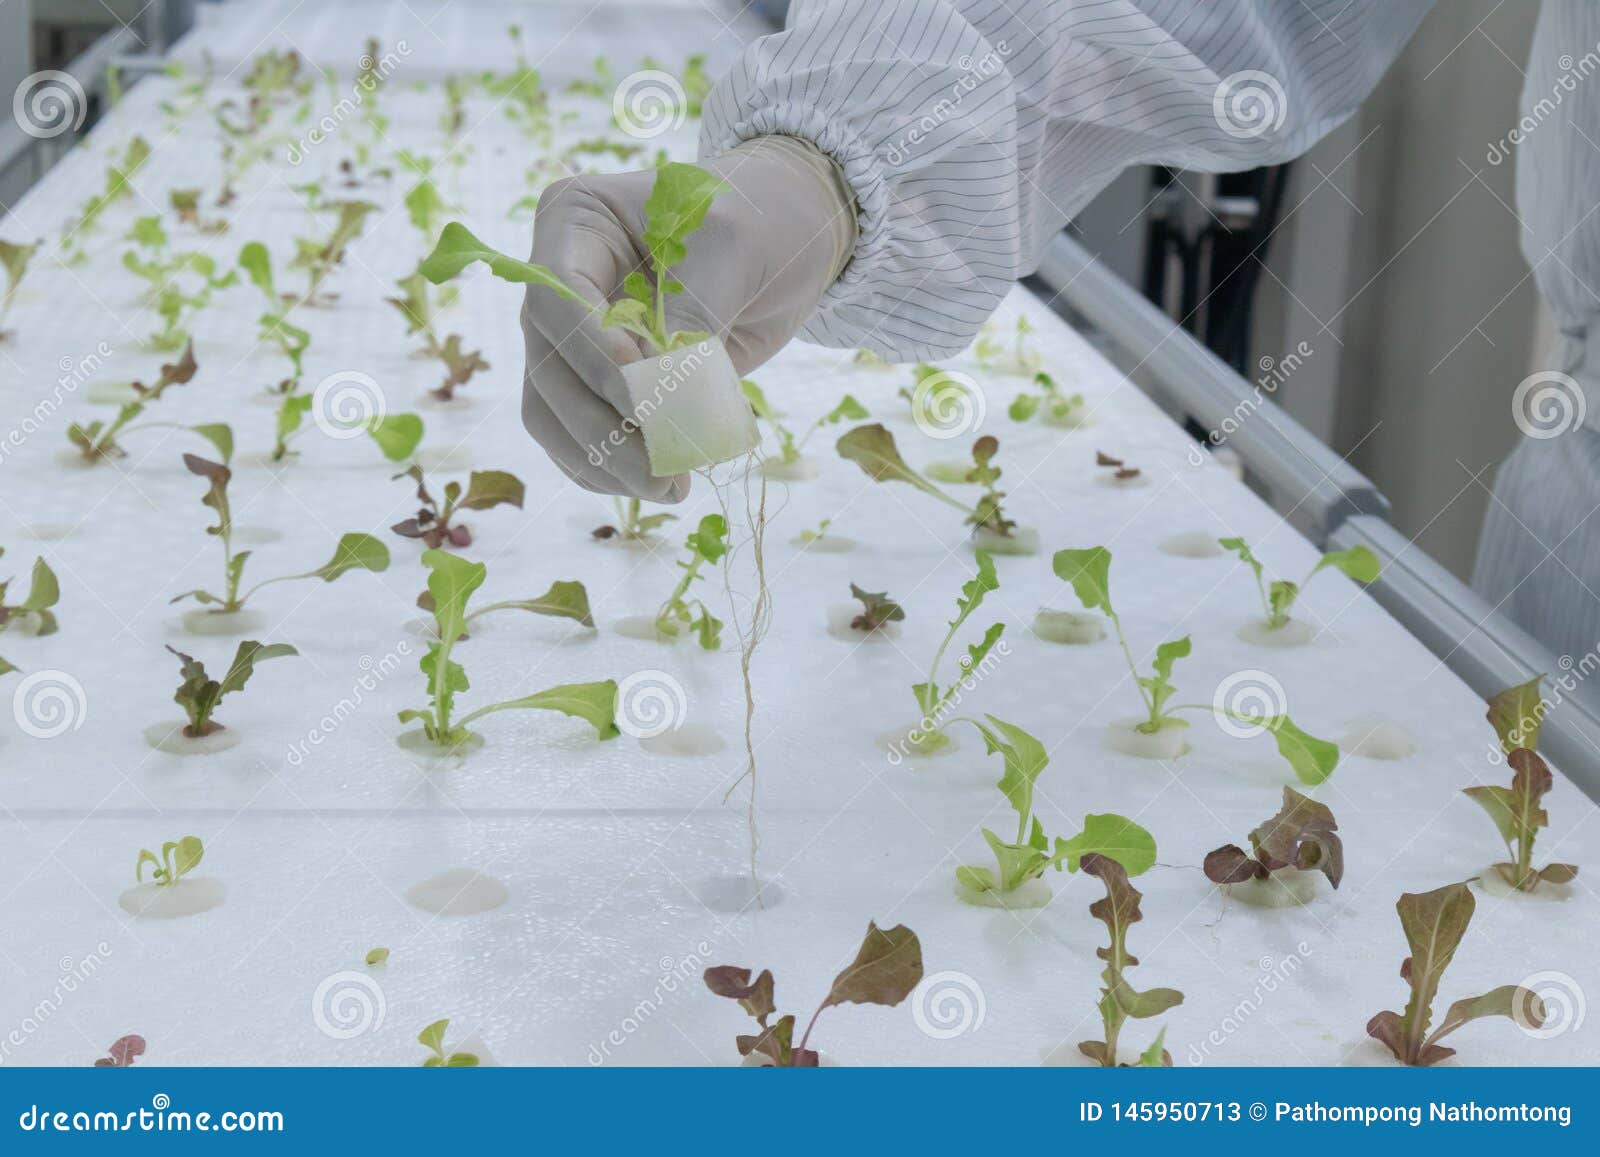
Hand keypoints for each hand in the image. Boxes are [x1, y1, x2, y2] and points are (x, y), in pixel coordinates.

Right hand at [520, 135, 855, 500]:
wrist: (787, 242)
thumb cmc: (760, 220)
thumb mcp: (734, 248)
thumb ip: (693, 314)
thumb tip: (663, 397)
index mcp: (575, 221)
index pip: (556, 298)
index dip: (593, 354)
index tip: (642, 397)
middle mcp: (559, 284)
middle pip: (547, 368)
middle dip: (601, 429)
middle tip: (661, 472)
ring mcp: (574, 339)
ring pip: (552, 415)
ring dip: (602, 463)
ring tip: (671, 488)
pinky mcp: (601, 386)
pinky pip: (580, 440)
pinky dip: (613, 472)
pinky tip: (664, 484)